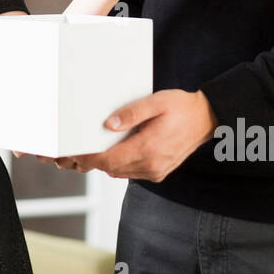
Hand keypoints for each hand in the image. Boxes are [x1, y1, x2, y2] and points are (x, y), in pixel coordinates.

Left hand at [50, 89, 216, 182]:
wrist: (207, 119)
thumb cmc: (182, 107)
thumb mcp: (157, 102)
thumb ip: (131, 113)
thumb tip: (108, 124)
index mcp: (149, 147)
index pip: (109, 159)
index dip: (86, 158)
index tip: (69, 154)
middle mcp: (151, 164)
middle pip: (110, 168)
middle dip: (87, 162)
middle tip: (66, 155)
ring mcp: (155, 171)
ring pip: (118, 172)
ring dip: (101, 164)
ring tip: (81, 154)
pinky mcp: (157, 172)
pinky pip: (129, 172)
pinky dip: (116, 165)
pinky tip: (108, 153)